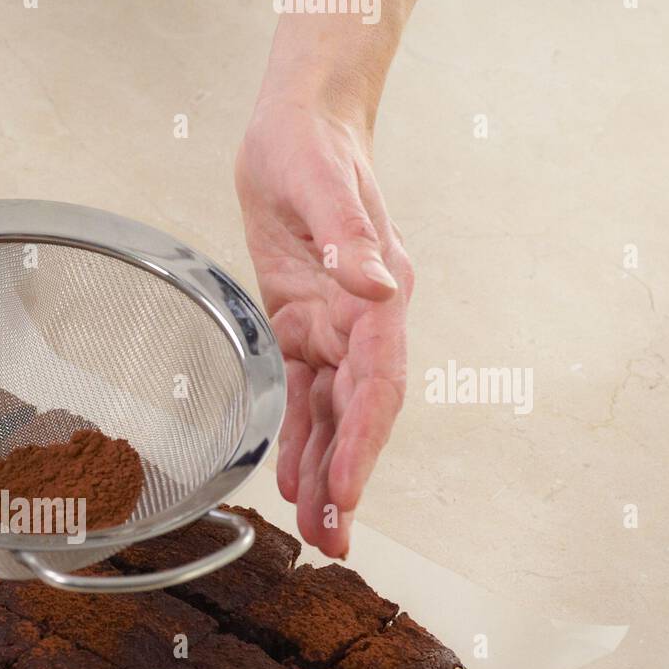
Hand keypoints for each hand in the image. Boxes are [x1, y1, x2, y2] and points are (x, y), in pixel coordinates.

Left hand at [235, 101, 412, 557]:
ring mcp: (333, 330)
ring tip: (317, 531)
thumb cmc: (313, 149)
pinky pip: (301, 398)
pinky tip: (290, 480)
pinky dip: (296, 441)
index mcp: (378, 297)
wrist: (297, 127)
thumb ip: (346, 237)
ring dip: (324, 475)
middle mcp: (362, 322)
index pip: (376, 388)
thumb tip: (371, 286)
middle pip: (358, 418)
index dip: (363, 444)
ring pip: (331, 419)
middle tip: (334, 540)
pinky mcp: (299, 328)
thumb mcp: (323, 185)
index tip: (347, 492)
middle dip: (346, 481)